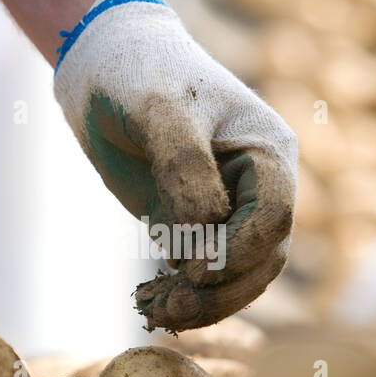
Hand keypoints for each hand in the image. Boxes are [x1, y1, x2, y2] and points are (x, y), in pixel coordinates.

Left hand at [54, 0, 297, 330]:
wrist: (102, 63)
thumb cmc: (139, 73)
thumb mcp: (160, 110)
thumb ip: (184, 168)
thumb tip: (204, 234)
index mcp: (268, 152)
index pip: (273, 217)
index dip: (240, 251)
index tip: (194, 270)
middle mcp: (257, 186)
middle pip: (260, 258)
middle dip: (220, 289)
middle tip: (170, 308)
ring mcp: (227, 210)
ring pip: (235, 276)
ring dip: (202, 302)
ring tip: (154, 313)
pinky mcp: (192, 227)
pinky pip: (201, 275)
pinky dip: (180, 295)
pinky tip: (148, 305)